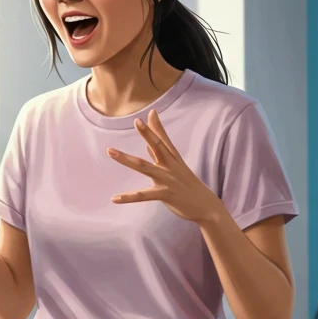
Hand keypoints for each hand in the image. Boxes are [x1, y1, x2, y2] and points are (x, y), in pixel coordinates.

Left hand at [107, 110, 227, 225]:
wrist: (207, 206)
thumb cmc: (188, 185)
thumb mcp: (176, 168)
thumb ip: (160, 155)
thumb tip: (146, 144)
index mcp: (173, 159)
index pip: (163, 140)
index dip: (156, 127)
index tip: (150, 112)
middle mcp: (171, 166)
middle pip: (158, 146)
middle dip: (147, 133)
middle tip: (137, 121)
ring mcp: (168, 180)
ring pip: (144, 167)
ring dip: (126, 158)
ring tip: (110, 151)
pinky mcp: (166, 195)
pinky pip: (144, 195)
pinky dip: (128, 197)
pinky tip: (114, 198)